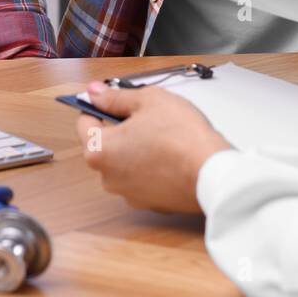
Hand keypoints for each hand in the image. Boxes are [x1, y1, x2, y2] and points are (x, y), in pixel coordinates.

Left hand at [75, 82, 231, 213]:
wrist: (213, 173)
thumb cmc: (182, 136)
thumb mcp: (148, 100)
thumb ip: (116, 97)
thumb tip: (96, 93)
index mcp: (99, 150)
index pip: (84, 123)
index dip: (97, 106)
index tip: (112, 100)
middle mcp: (108, 177)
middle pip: (104, 145)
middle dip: (120, 129)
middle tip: (145, 115)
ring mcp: (129, 193)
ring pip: (124, 162)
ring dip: (135, 148)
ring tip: (162, 135)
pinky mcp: (150, 203)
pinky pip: (143, 178)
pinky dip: (151, 166)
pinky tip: (170, 155)